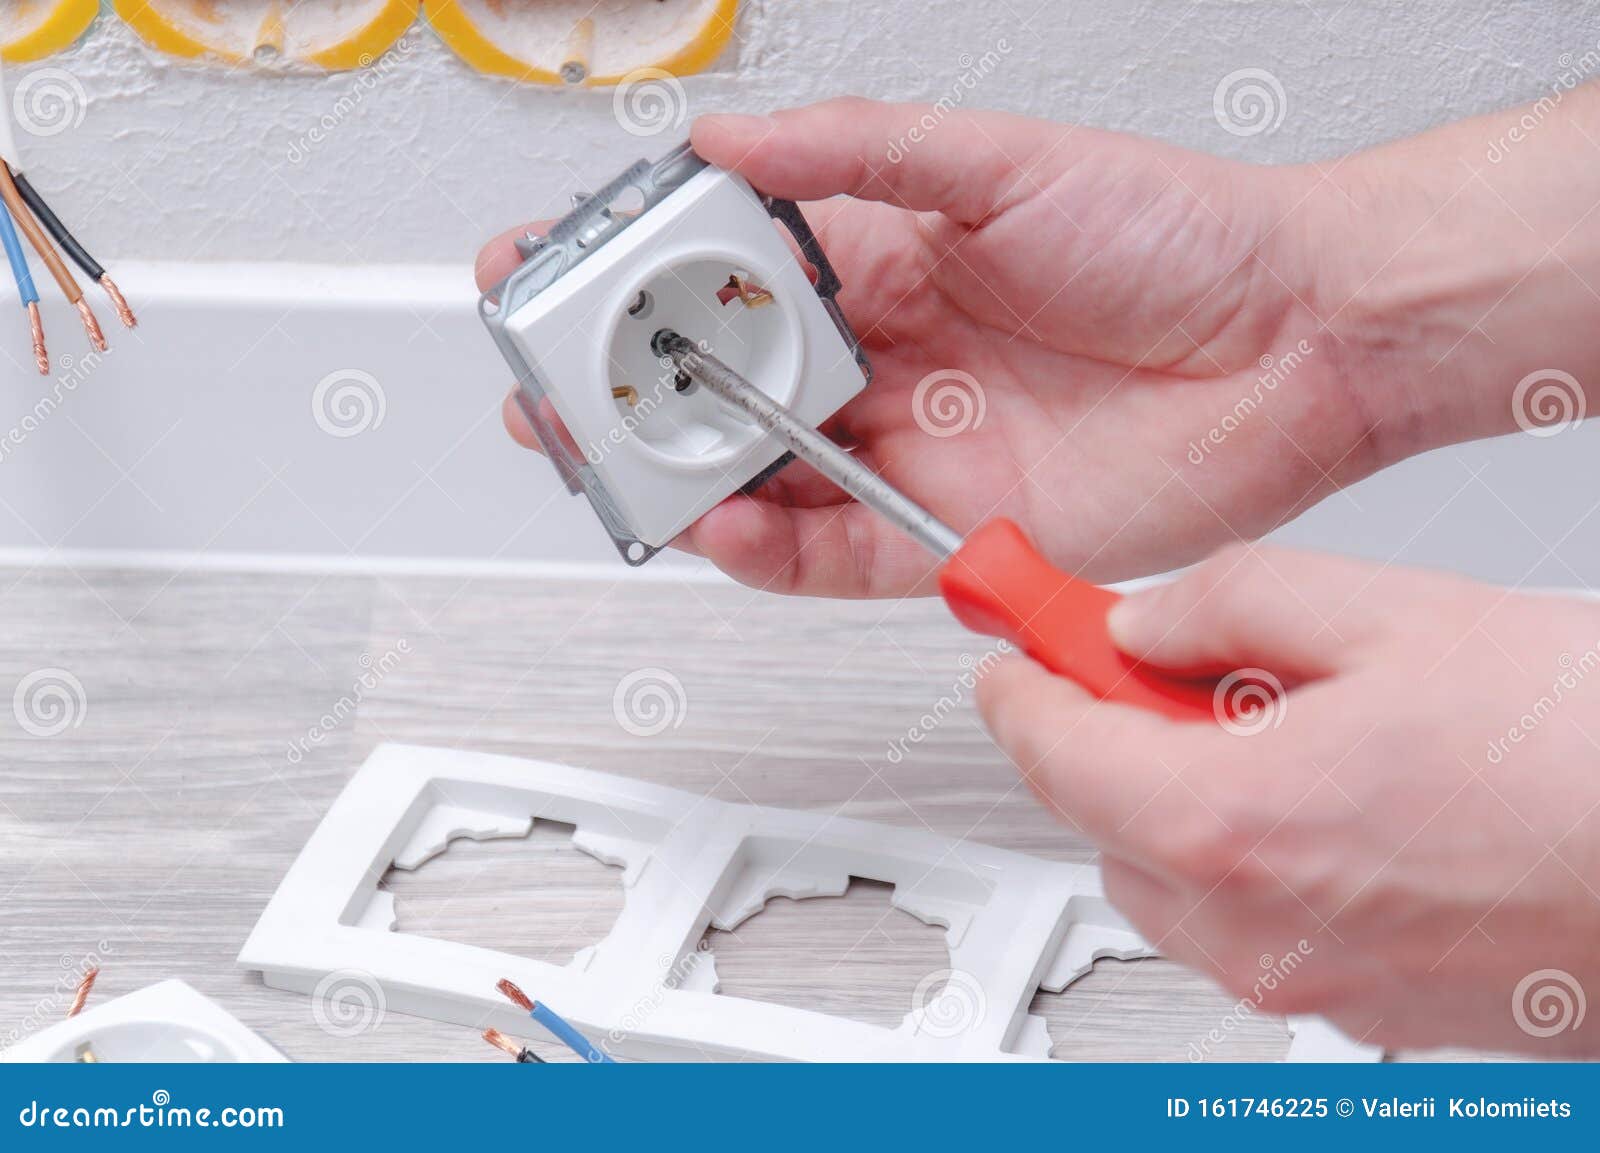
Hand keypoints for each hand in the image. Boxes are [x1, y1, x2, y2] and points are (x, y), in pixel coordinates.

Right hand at [479, 98, 1390, 594]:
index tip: (549, 273)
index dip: (628, 281)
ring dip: (676, 478)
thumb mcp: (1001, 161)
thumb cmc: (1179, 238)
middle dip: (620, 394)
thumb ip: (857, 155)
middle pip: (716, 391)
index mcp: (879, 263)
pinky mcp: (944, 534)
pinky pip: (830, 554)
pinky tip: (720, 520)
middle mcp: (881, 362)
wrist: (1296, 342)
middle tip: (552, 390)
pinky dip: (765, 548)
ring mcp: (906, 451)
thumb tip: (730, 144)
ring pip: (758, 480)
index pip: (717, 279)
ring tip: (613, 462)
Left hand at [978, 543, 1599, 1054]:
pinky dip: (1264, 862)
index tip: (1011, 648)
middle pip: (1103, 827)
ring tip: (1288, 731)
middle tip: (1158, 668)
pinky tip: (1351, 802)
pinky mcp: (1378, 1015)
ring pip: (1177, 886)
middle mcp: (1257, 929)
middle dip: (1109, 741)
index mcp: (1232, 822)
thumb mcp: (1391, 611)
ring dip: (1187, 806)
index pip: (1052, 751)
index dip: (1020, 683)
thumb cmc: (1591, 751)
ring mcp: (1316, 988)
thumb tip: (1148, 618)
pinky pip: (1262, 930)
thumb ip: (1233, 603)